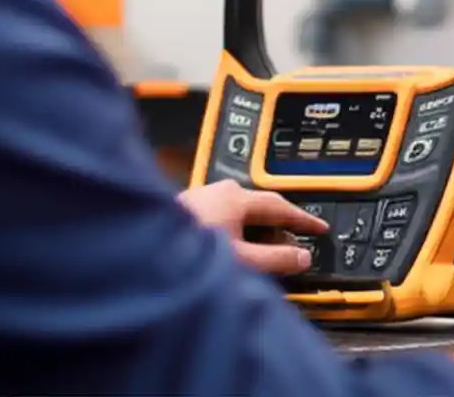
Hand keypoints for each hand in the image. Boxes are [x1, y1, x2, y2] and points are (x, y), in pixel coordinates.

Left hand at [178, 179, 328, 274]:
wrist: (134, 252)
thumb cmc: (183, 252)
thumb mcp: (242, 260)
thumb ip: (277, 259)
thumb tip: (300, 257)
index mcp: (236, 198)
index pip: (281, 206)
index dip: (303, 220)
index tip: (318, 228)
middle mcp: (218, 192)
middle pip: (258, 208)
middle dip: (276, 227)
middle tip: (292, 244)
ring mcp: (198, 199)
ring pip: (237, 214)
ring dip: (251, 234)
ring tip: (260, 255)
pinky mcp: (183, 213)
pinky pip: (219, 221)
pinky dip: (232, 235)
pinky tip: (229, 253)